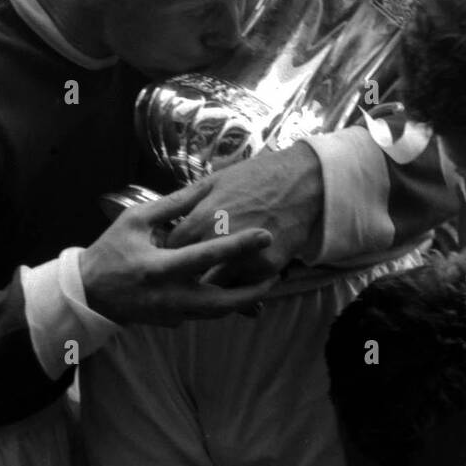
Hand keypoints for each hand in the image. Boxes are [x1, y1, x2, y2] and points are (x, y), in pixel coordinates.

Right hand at [79, 180, 277, 325]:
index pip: (206, 256)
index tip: (265, 235)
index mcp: (159, 268)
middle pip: (221, 300)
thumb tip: (203, 188)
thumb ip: (171, 206)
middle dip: (252, 291)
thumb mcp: (135, 220)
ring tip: (267, 282)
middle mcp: (169, 297)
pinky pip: (204, 315)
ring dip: (243, 300)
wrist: (87, 295)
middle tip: (277, 275)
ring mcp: (171, 314)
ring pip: (217, 312)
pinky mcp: (172, 322)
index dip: (238, 246)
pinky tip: (241, 291)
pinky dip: (225, 304)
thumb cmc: (110, 251)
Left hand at [165, 142, 323, 286]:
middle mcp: (217, 242)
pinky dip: (239, 287)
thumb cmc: (256, 176)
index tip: (174, 252)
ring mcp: (241, 258)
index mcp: (200, 219)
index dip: (171, 251)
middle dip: (186, 275)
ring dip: (212, 285)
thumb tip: (164, 217)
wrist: (301, 182)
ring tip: (211, 282)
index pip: (171, 249)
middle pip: (188, 274)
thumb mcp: (216, 180)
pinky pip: (243, 288)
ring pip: (215, 287)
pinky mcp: (264, 269)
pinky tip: (238, 282)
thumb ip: (187, 201)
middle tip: (188, 273)